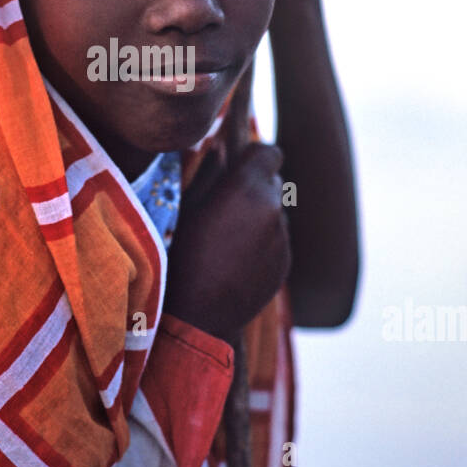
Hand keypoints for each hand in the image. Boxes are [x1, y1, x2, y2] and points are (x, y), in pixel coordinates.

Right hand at [163, 142, 290, 343]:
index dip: (254, 156)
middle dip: (254, 187)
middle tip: (227, 204)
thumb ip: (208, 173)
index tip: (239, 163)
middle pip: (273, 183)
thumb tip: (220, 150)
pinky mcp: (285, 263)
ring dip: (259, 217)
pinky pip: (277, 241)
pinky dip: (262, 243)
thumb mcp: (186, 206)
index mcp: (248, 188)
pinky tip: (236, 261)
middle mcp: (274, 209)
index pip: (269, 152)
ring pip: (275, 214)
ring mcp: (283, 239)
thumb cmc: (181, 256)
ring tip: (228, 239)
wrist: (197, 316)